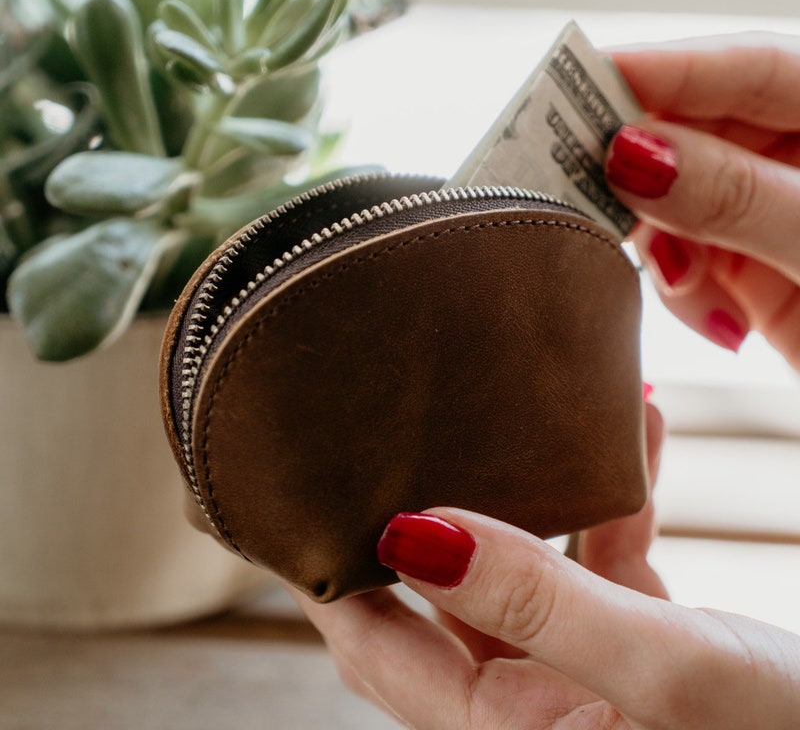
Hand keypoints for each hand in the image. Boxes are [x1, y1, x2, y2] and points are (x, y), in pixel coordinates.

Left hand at [294, 404, 799, 727]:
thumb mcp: (659, 669)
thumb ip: (535, 600)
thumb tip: (416, 531)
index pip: (376, 647)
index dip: (330, 575)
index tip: (303, 496)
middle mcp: (534, 704)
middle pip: (437, 599)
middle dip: (415, 517)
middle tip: (387, 436)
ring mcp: (585, 669)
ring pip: (525, 565)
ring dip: (534, 486)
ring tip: (520, 407)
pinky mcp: (641, 640)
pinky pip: (606, 556)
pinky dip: (617, 496)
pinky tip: (639, 424)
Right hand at [604, 34, 799, 370]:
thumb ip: (735, 197)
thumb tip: (636, 156)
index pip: (749, 69)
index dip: (664, 71)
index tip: (582, 81)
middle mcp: (798, 160)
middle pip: (693, 134)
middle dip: (644, 173)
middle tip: (587, 187)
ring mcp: (768, 214)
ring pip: (672, 205)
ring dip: (663, 248)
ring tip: (682, 280)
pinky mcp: (746, 267)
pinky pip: (681, 262)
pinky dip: (681, 293)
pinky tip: (717, 318)